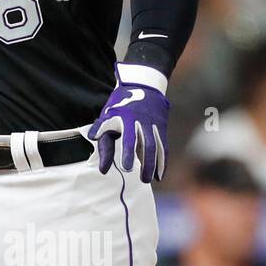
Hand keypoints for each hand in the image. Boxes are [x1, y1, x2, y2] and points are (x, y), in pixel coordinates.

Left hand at [88, 63, 169, 182]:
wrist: (142, 85)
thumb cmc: (120, 106)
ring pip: (158, 147)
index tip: (126, 168)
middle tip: (142, 180)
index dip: (128, 153)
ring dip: (155, 165)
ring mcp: (154, 125)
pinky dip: (163, 161)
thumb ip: (103, 139)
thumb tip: (101, 163)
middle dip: (145, 163)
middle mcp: (142, 122)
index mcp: (126, 118)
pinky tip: (159, 174)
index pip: (128, 138)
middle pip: (147, 145)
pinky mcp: (161, 128)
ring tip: (149, 179)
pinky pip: (164, 146)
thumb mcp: (107, 117)